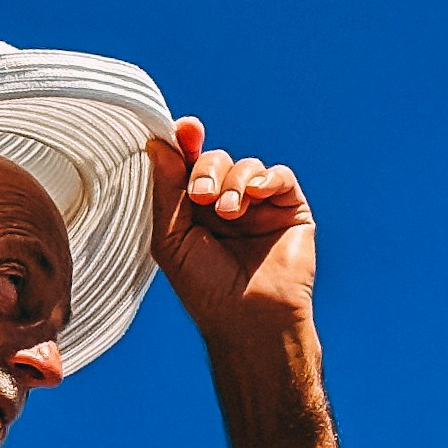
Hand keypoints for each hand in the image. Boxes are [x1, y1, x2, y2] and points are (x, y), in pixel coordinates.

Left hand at [147, 118, 315, 346]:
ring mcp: (259, 206)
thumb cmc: (205, 287)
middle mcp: (226, 203)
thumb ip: (166, 190)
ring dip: (234, 181)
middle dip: (207, 169)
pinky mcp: (290, 210)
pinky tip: (255, 194)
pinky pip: (280, 176)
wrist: (249, 319)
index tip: (185, 128)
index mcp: (193, 210)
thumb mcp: (172, 238)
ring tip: (229, 211)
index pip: (188, 165)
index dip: (185, 142)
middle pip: (215, 159)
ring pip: (246, 165)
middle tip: (201, 195)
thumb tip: (157, 143)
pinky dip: (266, 177)